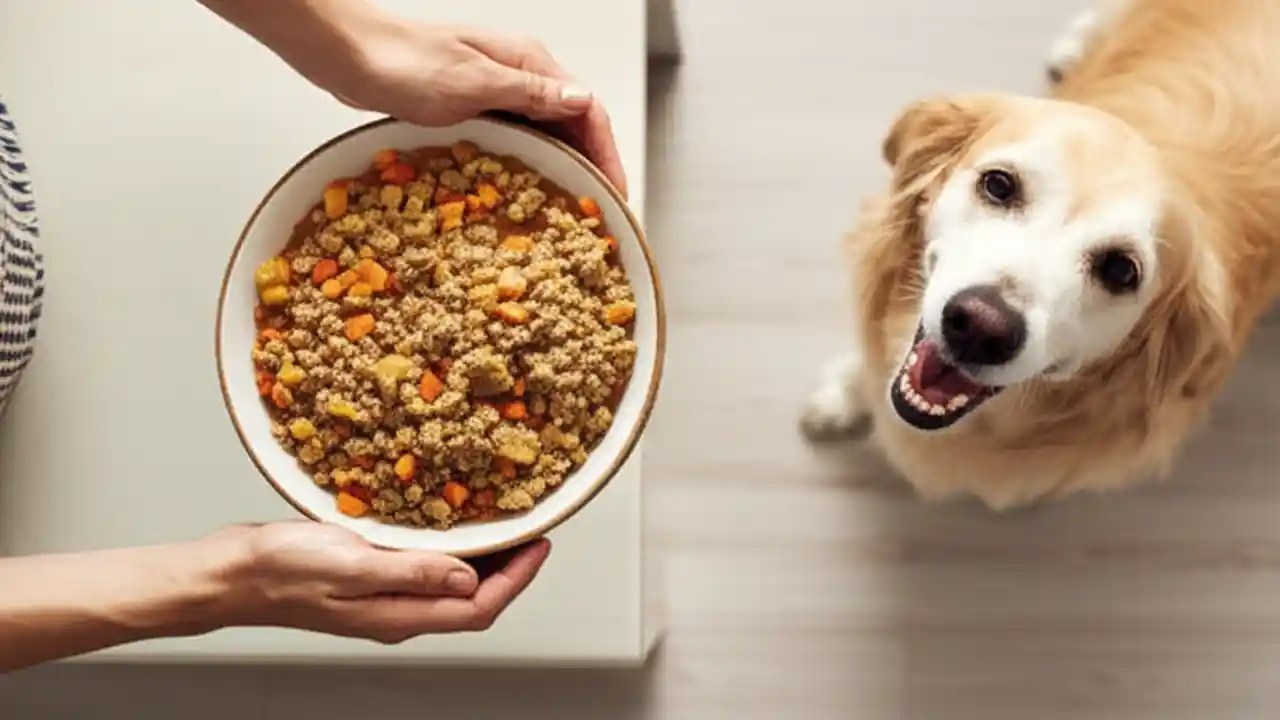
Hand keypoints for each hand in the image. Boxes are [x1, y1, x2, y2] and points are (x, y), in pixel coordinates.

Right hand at [208, 522, 550, 642]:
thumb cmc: (282, 570)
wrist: (231, 571)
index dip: (517, 579)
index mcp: (399, 615)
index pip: (478, 607)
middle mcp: (396, 610)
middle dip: (508, 568)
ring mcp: (380, 594)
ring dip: (479, 555)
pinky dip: (443, 544)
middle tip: (530, 529)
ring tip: (500, 520)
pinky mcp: (365, 573)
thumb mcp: (355, 566)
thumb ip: (415, 573)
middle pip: (470, 598)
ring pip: (448, 581)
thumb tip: (471, 579)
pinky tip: (443, 518)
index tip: (541, 545)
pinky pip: (420, 564)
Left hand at [339, 23, 627, 196]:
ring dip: (563, 169)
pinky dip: (531, 166)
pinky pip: (517, 140)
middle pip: (573, 126)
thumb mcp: (472, 81)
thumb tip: (582, 100)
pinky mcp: (474, 108)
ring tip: (571, 211)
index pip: (588, 111)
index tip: (614, 195)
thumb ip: (529, 93)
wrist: (349, 54)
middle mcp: (520, 76)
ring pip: (546, 135)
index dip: (607, 155)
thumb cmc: (402, 61)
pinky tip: (527, 192)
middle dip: (592, 167)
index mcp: (529, 64)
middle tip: (598, 213)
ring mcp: (497, 92)